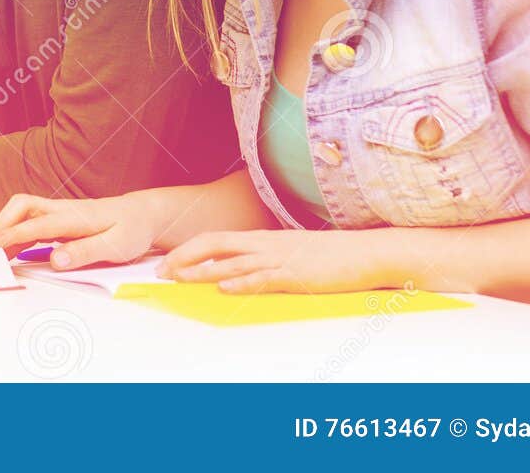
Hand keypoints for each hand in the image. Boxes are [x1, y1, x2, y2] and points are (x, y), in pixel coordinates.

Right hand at [0, 191, 164, 268]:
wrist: (142, 214)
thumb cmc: (131, 230)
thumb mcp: (117, 246)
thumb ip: (85, 251)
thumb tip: (56, 260)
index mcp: (74, 216)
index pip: (36, 224)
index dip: (10, 233)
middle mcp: (61, 209)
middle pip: (21, 207)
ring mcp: (57, 211)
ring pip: (20, 210)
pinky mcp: (56, 218)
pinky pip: (26, 218)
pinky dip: (7, 226)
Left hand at [158, 229, 399, 293]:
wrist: (367, 252)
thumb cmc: (331, 256)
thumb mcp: (291, 253)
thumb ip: (266, 260)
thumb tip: (243, 272)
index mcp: (263, 239)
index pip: (216, 239)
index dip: (189, 249)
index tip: (168, 261)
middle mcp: (266, 244)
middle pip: (215, 244)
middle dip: (185, 257)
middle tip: (162, 271)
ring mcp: (280, 258)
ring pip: (234, 262)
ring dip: (204, 271)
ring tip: (180, 279)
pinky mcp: (296, 274)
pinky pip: (264, 278)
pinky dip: (242, 284)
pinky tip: (225, 289)